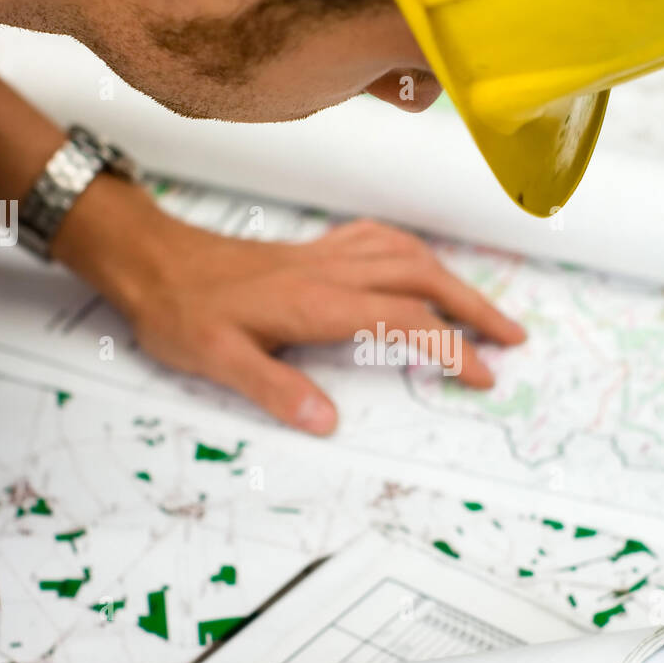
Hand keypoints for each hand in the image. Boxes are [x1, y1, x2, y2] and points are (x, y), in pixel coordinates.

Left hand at [54, 177, 525, 433]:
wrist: (152, 261)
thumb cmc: (181, 311)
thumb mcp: (218, 360)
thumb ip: (276, 391)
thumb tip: (328, 422)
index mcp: (318, 303)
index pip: (406, 322)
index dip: (451, 348)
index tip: (482, 375)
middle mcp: (331, 273)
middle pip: (424, 279)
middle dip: (475, 308)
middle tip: (511, 338)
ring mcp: (324, 257)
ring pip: (408, 254)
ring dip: (452, 278)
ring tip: (481, 307)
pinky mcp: (312, 251)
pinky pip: (377, 239)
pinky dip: (412, 251)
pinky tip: (417, 264)